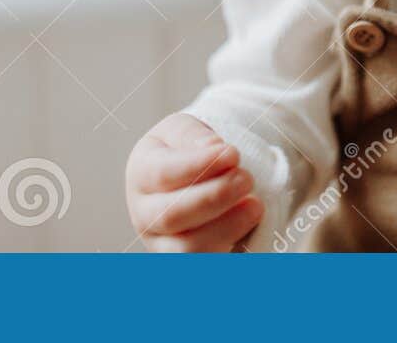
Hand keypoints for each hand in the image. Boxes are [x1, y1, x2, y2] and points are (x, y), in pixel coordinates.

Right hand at [125, 113, 264, 251]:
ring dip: (225, 228)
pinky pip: (205, 266)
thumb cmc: (187, 151)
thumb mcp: (185, 130)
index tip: (234, 154)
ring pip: (186, 250)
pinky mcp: (185, 263)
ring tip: (256, 205)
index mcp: (141, 174)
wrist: (190, 178)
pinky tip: (250, 229)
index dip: (199, 166)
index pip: (162, 174)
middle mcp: (144, 214)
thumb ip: (194, 136)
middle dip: (214, 198)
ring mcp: (162, 244)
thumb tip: (213, 149)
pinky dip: (229, 250)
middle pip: (171, 216)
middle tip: (247, 179)